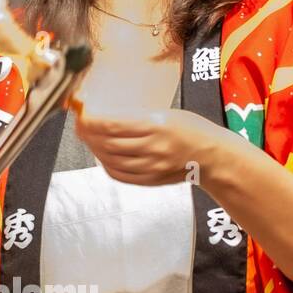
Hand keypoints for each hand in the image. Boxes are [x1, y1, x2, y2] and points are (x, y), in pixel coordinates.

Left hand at [74, 106, 222, 185]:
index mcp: (156, 125)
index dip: (90, 119)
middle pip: (106, 142)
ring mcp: (151, 167)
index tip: (81, 111)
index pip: (111, 124)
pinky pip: (119, 174)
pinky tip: (101, 154)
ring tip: (87, 137)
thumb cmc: (192, 130)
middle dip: (87, 132)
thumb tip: (103, 117)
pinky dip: (105, 164)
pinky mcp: (150, 180)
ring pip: (109, 159)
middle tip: (79, 122)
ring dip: (93, 147)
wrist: (213, 157)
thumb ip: (135, 118)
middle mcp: (153, 148)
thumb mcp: (165, 114)